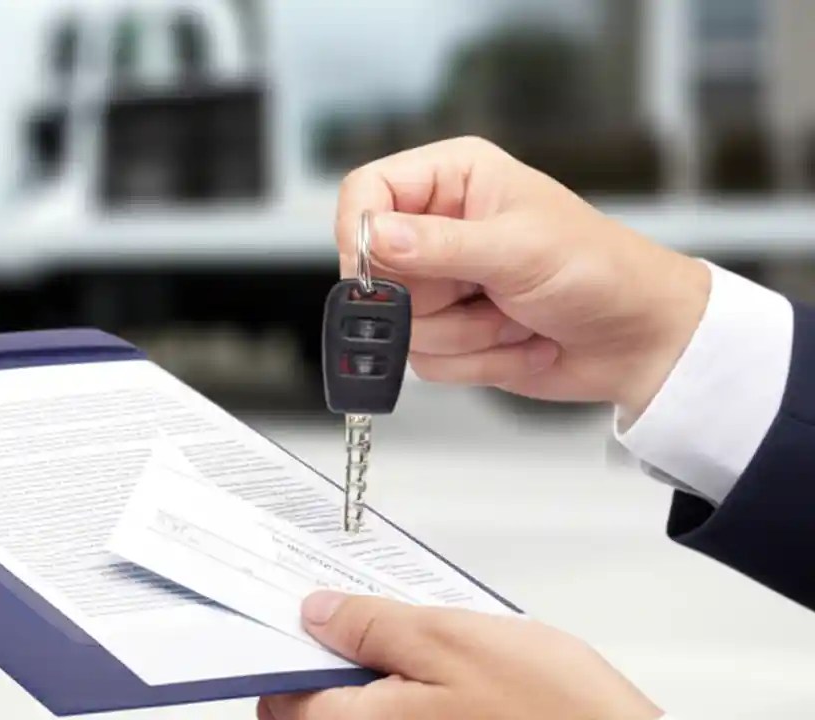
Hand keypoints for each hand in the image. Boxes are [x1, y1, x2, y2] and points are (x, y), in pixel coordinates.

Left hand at [259, 592, 661, 719]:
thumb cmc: (553, 712)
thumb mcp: (451, 639)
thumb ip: (372, 625)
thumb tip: (317, 612)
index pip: (280, 698)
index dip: (283, 650)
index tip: (296, 616)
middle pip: (319, 711)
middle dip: (333, 660)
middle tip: (366, 617)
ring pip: (365, 713)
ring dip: (376, 674)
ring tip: (419, 644)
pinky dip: (408, 694)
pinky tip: (443, 676)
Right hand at [336, 136, 710, 419]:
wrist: (642, 339)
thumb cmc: (602, 271)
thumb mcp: (519, 249)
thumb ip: (439, 244)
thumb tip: (374, 235)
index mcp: (452, 179)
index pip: (366, 191)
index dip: (359, 233)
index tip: (375, 273)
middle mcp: (438, 227)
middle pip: (374, 270)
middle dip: (432, 299)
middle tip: (483, 294)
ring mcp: (441, 283)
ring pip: (399, 325)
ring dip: (466, 334)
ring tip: (517, 315)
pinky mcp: (449, 331)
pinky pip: (424, 360)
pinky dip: (478, 360)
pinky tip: (520, 338)